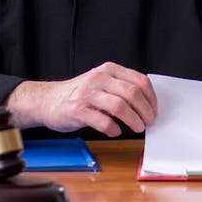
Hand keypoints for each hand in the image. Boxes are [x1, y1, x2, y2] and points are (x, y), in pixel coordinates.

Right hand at [6, 62, 157, 136]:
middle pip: (132, 93)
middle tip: (148, 122)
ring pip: (120, 106)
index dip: (151, 98)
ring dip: (133, 120)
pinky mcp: (78, 110)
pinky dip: (114, 128)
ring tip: (137, 128)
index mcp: (108, 69)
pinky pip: (103, 121)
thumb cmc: (79, 93)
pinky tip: (115, 131)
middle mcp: (99, 78)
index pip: (139, 80)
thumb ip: (120, 87)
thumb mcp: (101, 82)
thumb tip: (146, 105)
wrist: (48, 100)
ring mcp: (88, 94)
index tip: (154, 110)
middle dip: (145, 111)